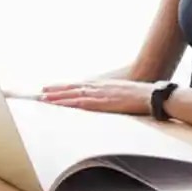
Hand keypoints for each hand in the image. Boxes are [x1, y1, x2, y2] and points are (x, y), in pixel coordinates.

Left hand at [39, 79, 153, 114]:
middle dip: (56, 90)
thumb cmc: (139, 96)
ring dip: (58, 97)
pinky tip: (61, 105)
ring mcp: (100, 94)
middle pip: (72, 88)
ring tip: (44, 98)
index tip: (51, 88)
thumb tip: (103, 101)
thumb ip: (109, 95)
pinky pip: (82, 103)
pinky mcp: (103, 103)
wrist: (150, 95)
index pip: (78, 85)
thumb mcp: (120, 92)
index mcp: (101, 85)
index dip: (64, 87)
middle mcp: (97, 87)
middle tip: (41, 92)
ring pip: (74, 95)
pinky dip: (70, 104)